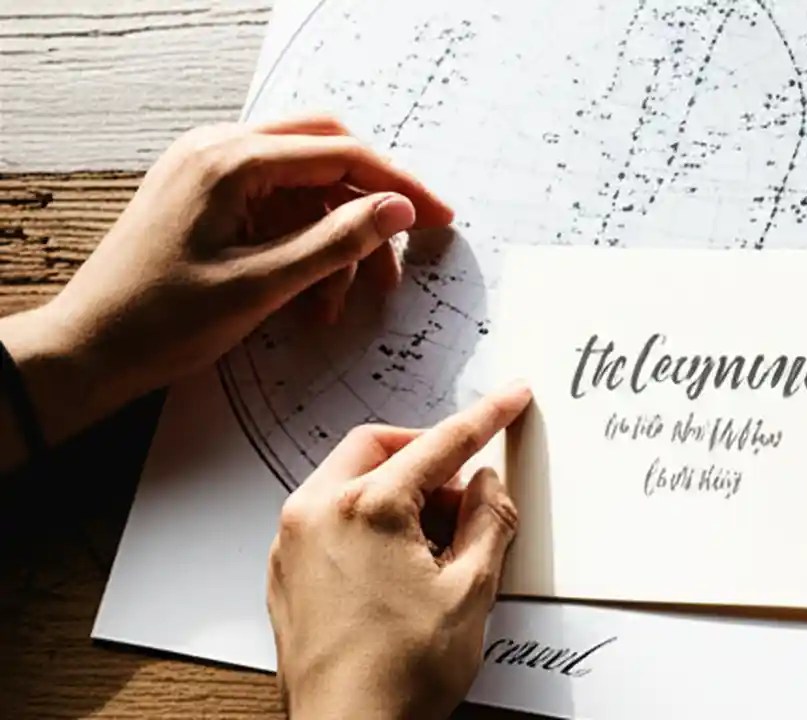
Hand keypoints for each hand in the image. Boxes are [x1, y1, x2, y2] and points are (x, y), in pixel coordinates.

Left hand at [0, 116, 449, 456]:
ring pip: (306, 184)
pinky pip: (277, 207)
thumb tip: (398, 209)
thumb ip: (337, 241)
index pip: (340, 153)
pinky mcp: (208, 198)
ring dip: (336, 236)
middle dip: (371, 200)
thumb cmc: (161, 321)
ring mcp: (211, 171)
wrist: (89, 350)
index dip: (397, 185)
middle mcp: (220, 150)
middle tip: (410, 241)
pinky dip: (304, 246)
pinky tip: (312, 299)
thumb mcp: (263, 285)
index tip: (439, 217)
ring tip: (346, 298)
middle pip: (326, 151)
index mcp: (231, 161)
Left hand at [267, 384, 529, 719]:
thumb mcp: (471, 591)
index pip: (441, 444)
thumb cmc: (398, 676)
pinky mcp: (286, 570)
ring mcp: (293, 542)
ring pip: (351, 480)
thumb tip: (490, 487)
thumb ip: (490, 522)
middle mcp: (317, 513)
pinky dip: (369, 519)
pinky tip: (402, 562)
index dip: (486, 418)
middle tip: (467, 488)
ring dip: (399, 491)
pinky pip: (330, 515)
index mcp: (366, 508)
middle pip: (382, 447)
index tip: (509, 399)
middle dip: (429, 456)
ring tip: (437, 544)